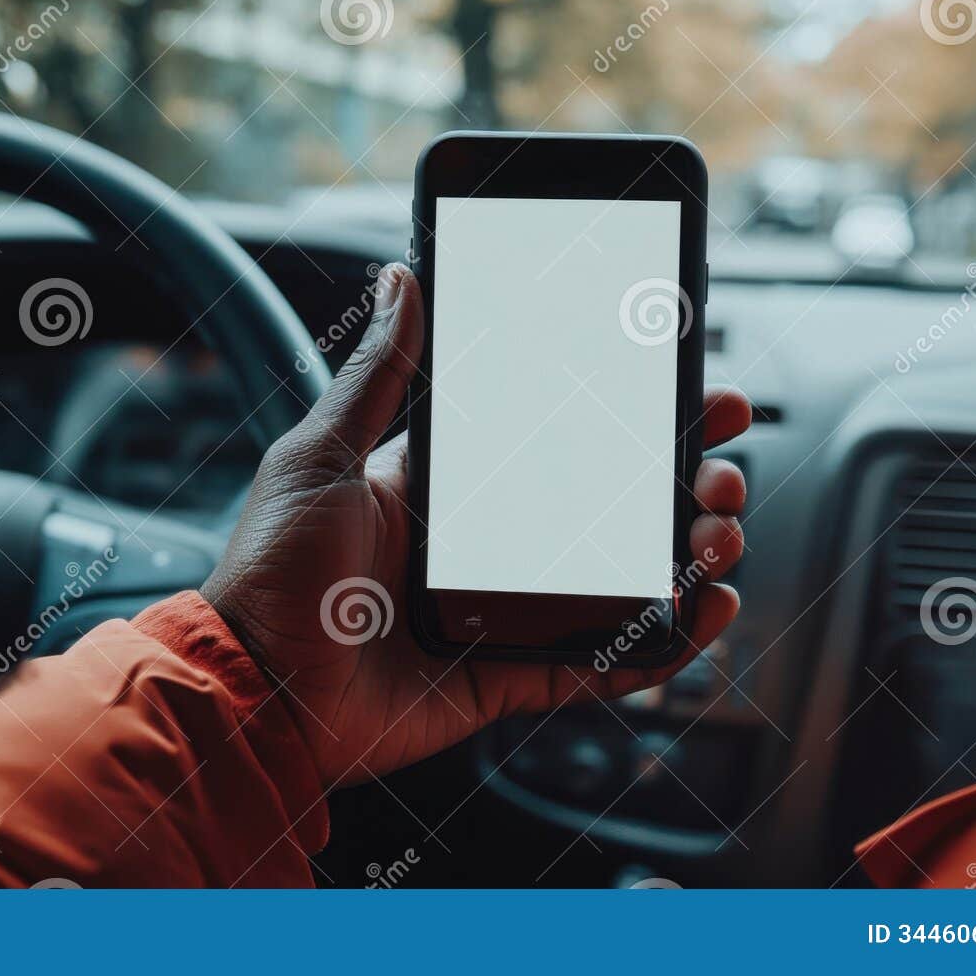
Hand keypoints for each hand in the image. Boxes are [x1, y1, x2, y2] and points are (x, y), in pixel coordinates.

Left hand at [201, 263, 751, 789]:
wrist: (255, 695)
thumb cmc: (274, 573)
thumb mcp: (323, 456)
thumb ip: (376, 376)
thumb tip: (399, 279)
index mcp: (453, 488)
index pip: (566, 439)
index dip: (636, 417)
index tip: (693, 392)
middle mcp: (491, 547)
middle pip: (615, 508)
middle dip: (685, 486)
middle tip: (720, 474)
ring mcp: (508, 614)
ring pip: (625, 581)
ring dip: (689, 556)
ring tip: (717, 537)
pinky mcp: (513, 676)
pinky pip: (604, 664)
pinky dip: (662, 645)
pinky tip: (705, 613)